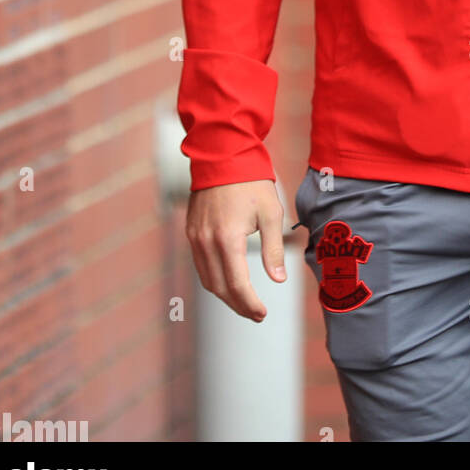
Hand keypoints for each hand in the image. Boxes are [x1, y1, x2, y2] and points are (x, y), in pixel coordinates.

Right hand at [185, 179, 285, 320]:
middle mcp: (206, 242)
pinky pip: (200, 265)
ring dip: (225, 296)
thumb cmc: (252, 182)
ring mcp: (195, 237)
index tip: (263, 314)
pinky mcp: (191, 232)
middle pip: (219, 288)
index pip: (236, 284)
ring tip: (245, 303)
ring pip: (207, 279)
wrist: (223, 155)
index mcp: (227, 239)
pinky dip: (214, 279)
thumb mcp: (271, 213)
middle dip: (238, 305)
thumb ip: (273, 249)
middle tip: (256, 314)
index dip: (249, 304)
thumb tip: (278, 280)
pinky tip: (229, 282)